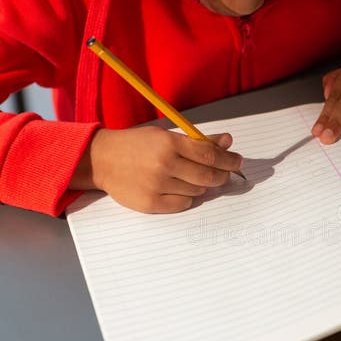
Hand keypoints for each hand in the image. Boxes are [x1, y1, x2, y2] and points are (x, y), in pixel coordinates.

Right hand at [70, 125, 242, 212]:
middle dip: (222, 176)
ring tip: (190, 177)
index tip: (237, 162)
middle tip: (225, 174)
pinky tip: (178, 188)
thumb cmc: (137, 145)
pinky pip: (183, 204)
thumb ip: (198, 140)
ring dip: (200, 186)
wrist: (102, 160)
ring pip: (197, 191)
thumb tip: (227, 141)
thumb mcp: (166, 135)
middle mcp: (164, 164)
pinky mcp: (151, 203)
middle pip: (208, 176)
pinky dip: (187, 198)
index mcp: (169, 143)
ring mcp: (157, 186)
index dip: (228, 160)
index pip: (209, 154)